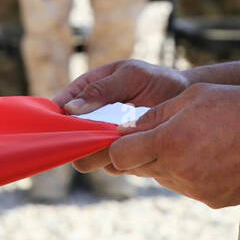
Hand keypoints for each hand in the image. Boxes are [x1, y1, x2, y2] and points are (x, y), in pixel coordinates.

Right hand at [57, 58, 191, 172]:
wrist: (186, 101)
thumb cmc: (158, 81)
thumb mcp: (131, 77)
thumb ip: (102, 90)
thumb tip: (69, 108)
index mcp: (91, 90)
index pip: (64, 103)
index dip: (55, 116)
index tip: (52, 127)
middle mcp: (95, 116)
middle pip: (73, 133)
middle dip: (75, 140)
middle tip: (82, 145)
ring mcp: (107, 136)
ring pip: (90, 151)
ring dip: (97, 154)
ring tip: (113, 149)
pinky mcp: (121, 153)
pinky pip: (111, 163)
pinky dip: (117, 162)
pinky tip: (128, 158)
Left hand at [100, 83, 239, 208]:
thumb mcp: (195, 96)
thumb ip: (157, 113)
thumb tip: (129, 128)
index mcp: (169, 141)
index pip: (119, 156)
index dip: (116, 146)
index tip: (122, 137)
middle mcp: (177, 170)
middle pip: (139, 168)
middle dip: (142, 152)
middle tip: (161, 135)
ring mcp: (194, 189)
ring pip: (163, 178)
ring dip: (168, 162)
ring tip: (196, 142)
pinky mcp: (210, 200)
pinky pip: (188, 187)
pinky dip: (191, 173)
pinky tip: (213, 156)